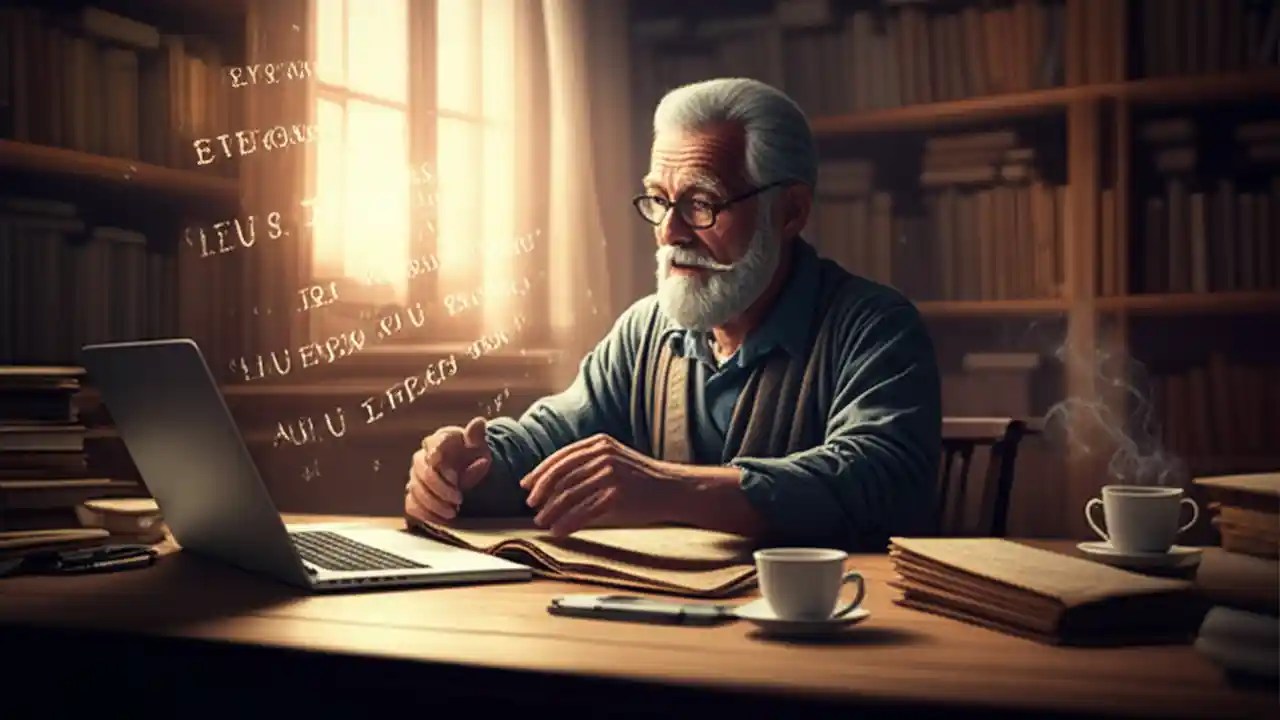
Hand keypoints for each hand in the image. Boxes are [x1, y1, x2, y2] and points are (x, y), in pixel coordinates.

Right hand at [405, 416, 491, 524]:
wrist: (467, 466)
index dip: (440, 463)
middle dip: (440, 489)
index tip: (454, 477)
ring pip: (416, 491)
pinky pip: (412, 505)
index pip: (431, 446)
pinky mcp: (415, 493)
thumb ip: (476, 435)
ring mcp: (416, 476)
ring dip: (434, 504)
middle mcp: (422, 457)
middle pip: (422, 473)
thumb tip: (479, 422)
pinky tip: (442, 520)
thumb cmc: (471, 452)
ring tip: (453, 512)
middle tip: (459, 499)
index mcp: (437, 441)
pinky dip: (425, 514)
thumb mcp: (478, 444)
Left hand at [519, 433, 678, 536]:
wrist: (672, 489)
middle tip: (531, 506)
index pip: (561, 457)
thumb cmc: (641, 479)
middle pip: (561, 475)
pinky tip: (559, 530)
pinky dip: (567, 523)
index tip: (526, 486)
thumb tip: (553, 483)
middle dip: (542, 493)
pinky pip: (584, 511)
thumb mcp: (614, 459)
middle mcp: (603, 455)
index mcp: (599, 443)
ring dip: (552, 511)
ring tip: (543, 522)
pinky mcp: (617, 495)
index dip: (540, 472)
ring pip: (569, 495)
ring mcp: (610, 474)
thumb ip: (588, 464)